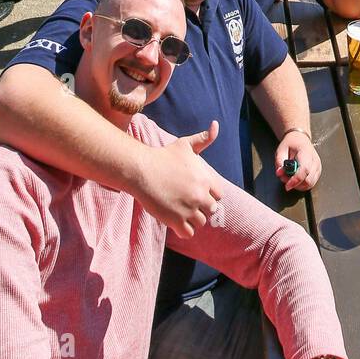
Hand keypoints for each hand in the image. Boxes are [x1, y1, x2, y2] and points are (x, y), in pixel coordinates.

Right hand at [135, 122, 224, 236]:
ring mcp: (189, 210)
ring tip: (180, 211)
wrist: (141, 170)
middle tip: (185, 202)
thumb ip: (203, 138)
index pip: (219, 196)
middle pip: (211, 210)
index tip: (195, 191)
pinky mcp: (176, 221)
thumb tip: (215, 125)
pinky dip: (184, 230)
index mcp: (206, 180)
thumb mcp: (185, 145)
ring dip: (192, 219)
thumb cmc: (162, 156)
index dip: (208, 194)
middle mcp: (200, 196)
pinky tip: (175, 220)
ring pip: (201, 223)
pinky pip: (189, 233)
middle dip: (201, 207)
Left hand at [275, 130, 321, 190]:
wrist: (300, 139)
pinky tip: (296, 177)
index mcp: (306, 152)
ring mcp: (318, 167)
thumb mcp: (281, 149)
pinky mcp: (318, 171)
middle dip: (295, 184)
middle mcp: (315, 161)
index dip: (295, 180)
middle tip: (285, 177)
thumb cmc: (292, 143)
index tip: (287, 185)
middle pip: (308, 180)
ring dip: (298, 185)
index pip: (304, 170)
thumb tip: (279, 173)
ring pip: (310, 184)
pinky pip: (311, 183)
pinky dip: (302, 184)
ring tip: (290, 176)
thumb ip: (279, 161)